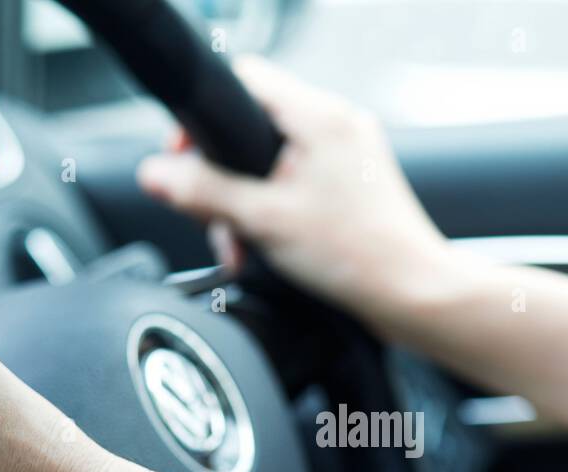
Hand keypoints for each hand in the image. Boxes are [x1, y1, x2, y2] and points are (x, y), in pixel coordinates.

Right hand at [136, 56, 460, 336]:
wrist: (412, 296)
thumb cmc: (359, 258)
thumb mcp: (263, 222)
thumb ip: (203, 193)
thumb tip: (155, 174)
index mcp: (320, 117)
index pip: (245, 79)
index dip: (204, 117)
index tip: (185, 157)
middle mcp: (339, 125)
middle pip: (254, 126)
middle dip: (225, 177)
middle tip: (217, 220)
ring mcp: (350, 154)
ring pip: (275, 160)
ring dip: (249, 203)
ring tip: (245, 245)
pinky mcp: (354, 185)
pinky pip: (299, 182)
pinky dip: (277, 210)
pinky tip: (271, 246)